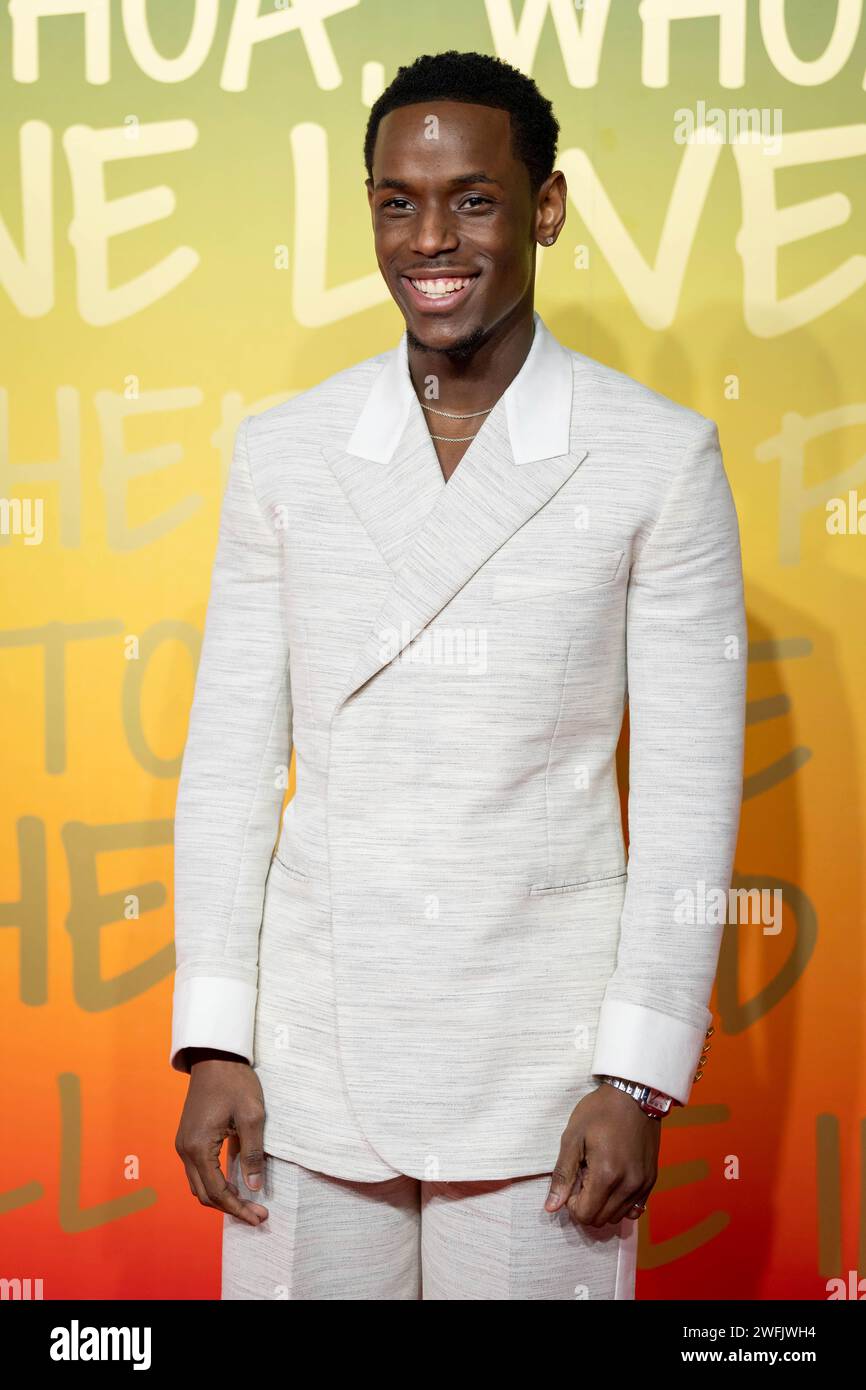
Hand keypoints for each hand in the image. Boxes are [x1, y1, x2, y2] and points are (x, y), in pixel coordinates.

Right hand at [175, 1048, 268, 1226]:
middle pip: (204, 1195)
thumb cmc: (235, 1082)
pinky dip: (215, 1183)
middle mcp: (185, 1149)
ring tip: (248, 1203)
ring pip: (199, 1185)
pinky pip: (198, 1171)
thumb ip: (253, 1153)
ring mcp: (183, 1144)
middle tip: (257, 1215)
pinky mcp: (188, 1138)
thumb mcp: (251, 1116)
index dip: (239, 1208)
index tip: (260, 1216)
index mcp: (198, 1146)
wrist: (215, 1056)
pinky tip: (235, 1184)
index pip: (217, 1192)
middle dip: (230, 1208)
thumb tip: (255, 1186)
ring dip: (221, 1198)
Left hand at [544, 1083, 660, 1226]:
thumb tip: (551, 1207)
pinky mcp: (652, 1180)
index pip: (585, 1215)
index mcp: (607, 1175)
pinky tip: (615, 1180)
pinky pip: (635, 1209)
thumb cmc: (599, 1111)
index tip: (574, 1178)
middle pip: (601, 1220)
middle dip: (587, 1204)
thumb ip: (563, 1175)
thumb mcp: (573, 1137)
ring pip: (618, 1217)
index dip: (573, 1203)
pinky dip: (621, 1202)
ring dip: (604, 1203)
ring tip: (600, 1174)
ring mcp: (643, 1184)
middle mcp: (628, 1186)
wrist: (634, 1094)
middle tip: (585, 1175)